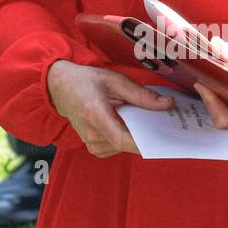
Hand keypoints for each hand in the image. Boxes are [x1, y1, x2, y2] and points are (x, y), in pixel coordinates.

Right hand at [46, 59, 174, 157]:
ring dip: (135, 135)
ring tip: (135, 116)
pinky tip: (123, 122)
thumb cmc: (85, 81)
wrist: (60, 87)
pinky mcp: (94, 147)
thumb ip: (141, 95)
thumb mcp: (114, 80)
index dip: (145, 142)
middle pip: (128, 144)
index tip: (163, 136)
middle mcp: (92, 134)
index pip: (124, 140)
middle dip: (146, 134)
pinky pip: (118, 147)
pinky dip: (125, 137)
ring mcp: (91, 143)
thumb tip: (168, 105)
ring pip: (125, 147)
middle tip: (158, 119)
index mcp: (95, 115)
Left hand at [189, 36, 227, 135]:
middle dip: (207, 101)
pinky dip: (219, 105)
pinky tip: (213, 88)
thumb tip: (213, 44)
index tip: (202, 83)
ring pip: (224, 120)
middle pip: (221, 121)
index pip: (225, 120)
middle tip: (199, 80)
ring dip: (212, 103)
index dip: (210, 102)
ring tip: (204, 83)